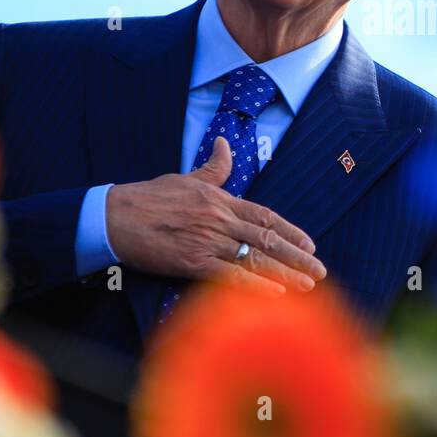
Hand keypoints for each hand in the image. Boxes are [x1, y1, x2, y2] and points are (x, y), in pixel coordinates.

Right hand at [104, 136, 326, 294]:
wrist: (116, 216)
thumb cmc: (150, 197)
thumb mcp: (186, 177)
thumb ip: (213, 167)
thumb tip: (225, 143)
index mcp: (222, 200)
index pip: (266, 216)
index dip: (291, 231)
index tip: (310, 244)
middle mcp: (221, 220)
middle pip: (267, 239)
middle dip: (297, 256)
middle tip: (319, 271)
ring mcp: (208, 241)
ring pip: (254, 258)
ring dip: (284, 273)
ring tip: (307, 285)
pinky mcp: (192, 262)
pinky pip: (230, 275)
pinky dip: (255, 285)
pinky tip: (275, 293)